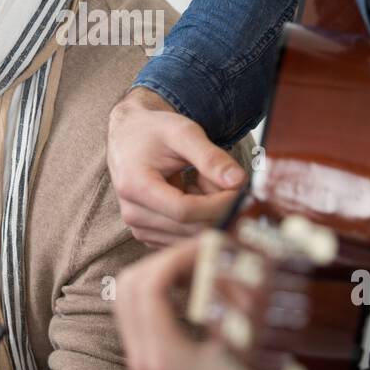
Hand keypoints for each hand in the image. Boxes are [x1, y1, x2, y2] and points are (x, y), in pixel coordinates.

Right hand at [106, 87, 244, 245]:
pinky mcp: (150, 235)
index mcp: (136, 186)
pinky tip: (194, 194)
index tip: (240, 191)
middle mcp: (134, 213)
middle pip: (191, 227)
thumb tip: (238, 181)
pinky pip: (186, 237)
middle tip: (225, 180)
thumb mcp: (183, 132)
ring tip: (203, 181)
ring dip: (210, 213)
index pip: (185, 211)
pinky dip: (200, 219)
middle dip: (218, 207)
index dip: (218, 205)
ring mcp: (140, 228)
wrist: (129, 137)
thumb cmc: (153, 132)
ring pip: (192, 235)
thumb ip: (210, 157)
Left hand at [115, 239, 348, 369]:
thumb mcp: (249, 347)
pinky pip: (141, 315)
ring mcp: (146, 364)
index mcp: (165, 358)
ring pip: (130, 300)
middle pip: (129, 287)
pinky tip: (195, 288)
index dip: (175, 256)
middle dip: (163, 259)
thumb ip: (226, 298)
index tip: (205, 245)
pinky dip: (161, 292)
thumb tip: (218, 255)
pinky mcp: (155, 365)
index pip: (148, 286)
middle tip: (201, 250)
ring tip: (200, 265)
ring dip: (160, 274)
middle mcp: (146, 361)